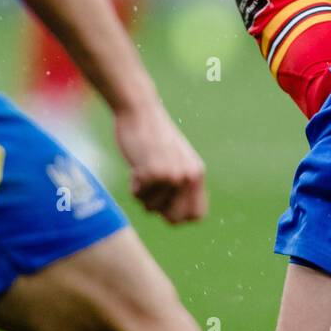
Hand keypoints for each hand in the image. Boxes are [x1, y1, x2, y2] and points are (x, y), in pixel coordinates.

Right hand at [114, 100, 207, 223]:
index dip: (179, 216)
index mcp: (197, 173)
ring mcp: (172, 175)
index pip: (197, 215)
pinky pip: (138, 195)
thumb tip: (176, 218)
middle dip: (159, 211)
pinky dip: (133, 186)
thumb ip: (180, 184)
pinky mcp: (153, 172)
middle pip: (175, 218)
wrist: (140, 111)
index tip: (165, 206)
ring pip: (152, 208)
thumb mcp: (176, 160)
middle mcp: (189, 176)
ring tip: (142, 173)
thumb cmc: (153, 136)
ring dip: (142, 195)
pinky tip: (135, 168)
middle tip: (150, 193)